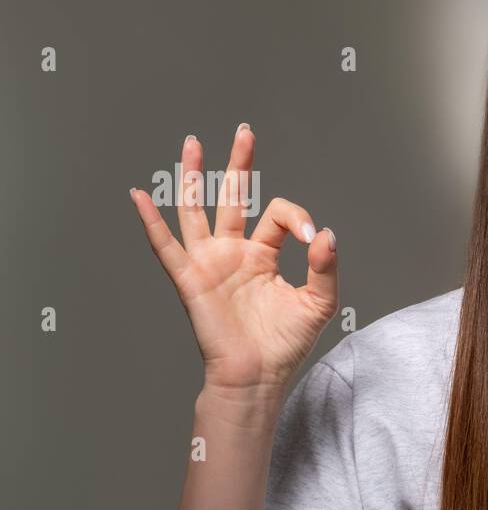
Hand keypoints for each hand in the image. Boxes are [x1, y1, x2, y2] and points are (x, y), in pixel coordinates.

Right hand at [129, 125, 339, 392]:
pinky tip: (140, 196)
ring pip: (197, 210)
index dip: (294, 216)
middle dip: (239, 164)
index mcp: (263, 256)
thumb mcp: (318, 302)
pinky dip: (150, 221)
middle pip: (233, 197)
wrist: (257, 377)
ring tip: (193, 143)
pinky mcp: (190, 279)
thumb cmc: (285, 345)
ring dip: (195, 177)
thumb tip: (325, 232)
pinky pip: (165, 246)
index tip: (310, 236)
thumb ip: (325, 266)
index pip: (276, 216)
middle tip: (244, 132)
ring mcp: (209, 263)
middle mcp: (234, 253)